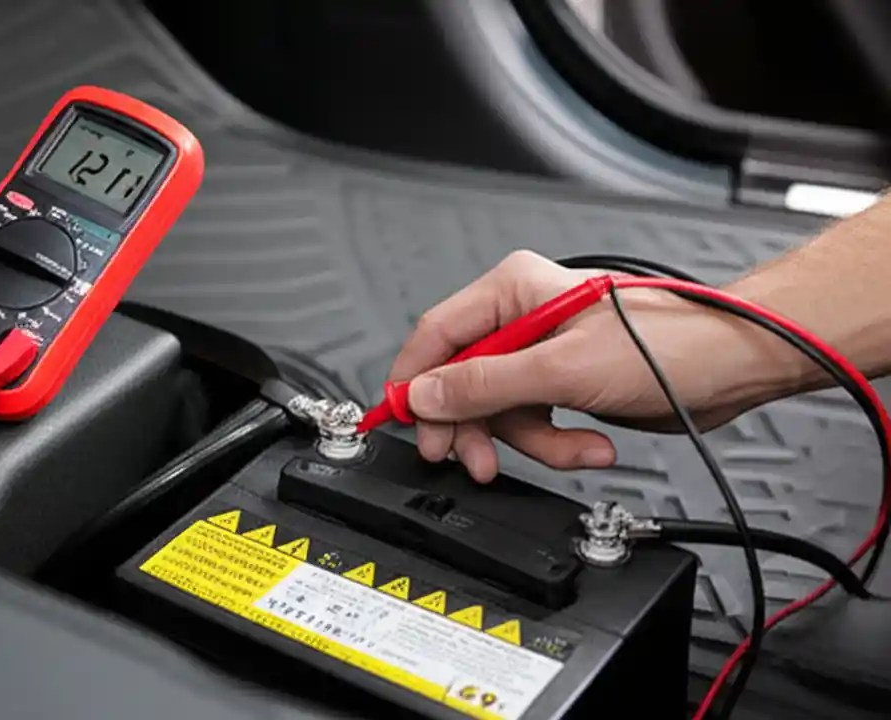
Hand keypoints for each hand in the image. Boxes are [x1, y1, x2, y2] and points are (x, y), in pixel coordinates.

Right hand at [388, 251, 794, 481]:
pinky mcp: (562, 384)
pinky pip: (532, 423)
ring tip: (568, 451)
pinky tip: (588, 446)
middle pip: (461, 381)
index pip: (437, 335)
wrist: (730, 368)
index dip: (415, 381)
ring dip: (529, 442)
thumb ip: (484, 384)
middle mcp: (521, 318)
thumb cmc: (668, 346)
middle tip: (472, 459)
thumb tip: (425, 393)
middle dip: (474, 426)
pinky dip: (555, 444)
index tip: (404, 421)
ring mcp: (541, 353)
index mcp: (512, 291)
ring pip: (497, 411)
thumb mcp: (560, 370)